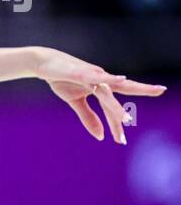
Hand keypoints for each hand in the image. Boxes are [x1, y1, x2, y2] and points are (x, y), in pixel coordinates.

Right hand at [34, 47, 165, 143]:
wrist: (43, 64)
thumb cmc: (61, 79)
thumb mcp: (75, 102)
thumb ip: (88, 117)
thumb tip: (100, 136)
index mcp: (101, 88)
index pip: (112, 108)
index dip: (116, 124)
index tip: (120, 140)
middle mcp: (101, 80)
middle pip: (124, 88)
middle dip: (144, 89)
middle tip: (162, 90)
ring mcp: (92, 76)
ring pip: (108, 92)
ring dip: (116, 105)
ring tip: (127, 117)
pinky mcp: (80, 73)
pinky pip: (96, 78)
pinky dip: (109, 78)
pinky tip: (121, 78)